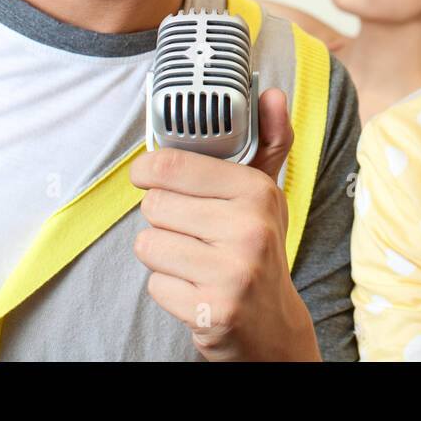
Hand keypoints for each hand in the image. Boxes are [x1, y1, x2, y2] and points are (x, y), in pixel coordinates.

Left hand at [130, 88, 320, 360]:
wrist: (273, 326)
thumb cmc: (258, 248)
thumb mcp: (266, 195)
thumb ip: (266, 142)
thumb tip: (271, 93)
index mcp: (258, 191)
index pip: (173, 166)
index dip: (149, 170)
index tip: (147, 174)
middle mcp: (250, 228)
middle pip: (155, 206)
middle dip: (164, 220)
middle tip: (192, 231)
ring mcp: (233, 272)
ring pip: (148, 244)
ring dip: (163, 255)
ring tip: (195, 260)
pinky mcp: (212, 310)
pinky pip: (154, 284)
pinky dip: (168, 288)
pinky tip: (196, 288)